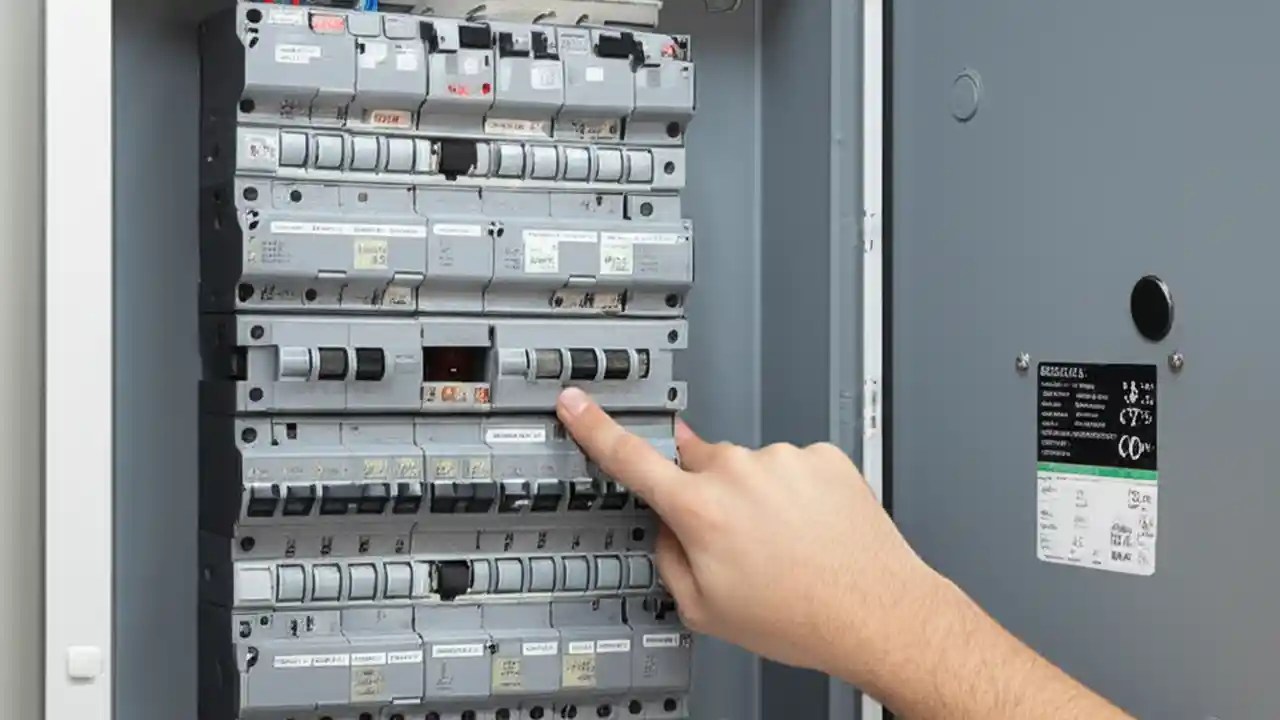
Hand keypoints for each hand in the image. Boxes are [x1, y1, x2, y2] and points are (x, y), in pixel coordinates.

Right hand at [555, 388, 938, 677]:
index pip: (629, 457)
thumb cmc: (800, 617)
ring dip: (757, 498)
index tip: (575, 402)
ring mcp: (784, 460)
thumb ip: (669, 559)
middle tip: (737, 543)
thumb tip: (667, 529)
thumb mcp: (705, 609)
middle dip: (705, 496)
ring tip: (787, 545)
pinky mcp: (822, 456)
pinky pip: (791, 467)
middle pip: (697, 467)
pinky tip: (811, 529)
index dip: (594, 426)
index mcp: (700, 511)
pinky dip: (795, 493)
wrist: (876, 613)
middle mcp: (739, 474)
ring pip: (749, 469)